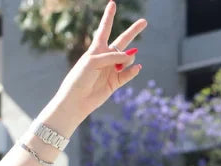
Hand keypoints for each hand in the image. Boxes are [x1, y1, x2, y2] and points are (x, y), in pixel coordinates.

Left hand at [43, 1, 146, 132]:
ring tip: (119, 66)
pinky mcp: (116, 82)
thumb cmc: (79, 79)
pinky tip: (136, 68)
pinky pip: (129, 74)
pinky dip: (133, 71)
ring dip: (127, 60)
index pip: (104, 29)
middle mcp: (105, 57)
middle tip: (144, 22)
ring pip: (128, 59)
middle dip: (133, 31)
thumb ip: (112, 56)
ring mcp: (112, 69)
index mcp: (96, 49)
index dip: (109, 17)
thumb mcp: (93, 62)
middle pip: (122, 41)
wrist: (75, 102)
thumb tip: (131, 56)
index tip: (112, 3)